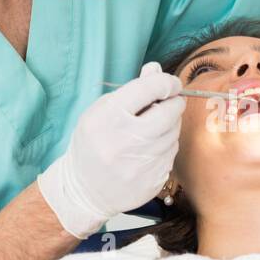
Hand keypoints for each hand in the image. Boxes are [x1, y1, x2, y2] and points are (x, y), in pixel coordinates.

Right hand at [37, 62, 184, 237]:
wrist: (85, 190)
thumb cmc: (92, 144)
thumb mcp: (101, 112)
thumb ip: (131, 91)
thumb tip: (155, 70)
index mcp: (109, 118)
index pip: (149, 88)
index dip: (167, 82)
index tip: (171, 83)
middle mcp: (126, 141)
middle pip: (169, 111)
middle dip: (175, 102)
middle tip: (171, 102)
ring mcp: (141, 164)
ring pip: (174, 133)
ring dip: (170, 126)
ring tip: (153, 128)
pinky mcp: (153, 180)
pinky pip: (171, 154)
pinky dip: (165, 147)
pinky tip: (149, 150)